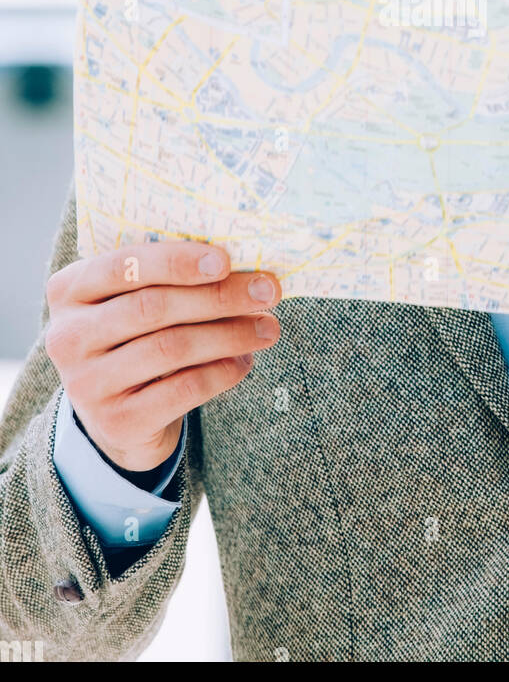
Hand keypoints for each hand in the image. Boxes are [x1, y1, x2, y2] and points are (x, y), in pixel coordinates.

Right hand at [45, 241, 280, 471]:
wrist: (118, 414)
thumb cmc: (136, 337)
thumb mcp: (135, 300)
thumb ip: (168, 277)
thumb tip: (241, 263)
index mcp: (69, 290)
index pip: (123, 265)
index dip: (176, 260)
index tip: (226, 260)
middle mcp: (68, 336)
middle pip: (153, 307)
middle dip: (219, 297)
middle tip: (268, 291)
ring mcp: (88, 384)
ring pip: (172, 348)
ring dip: (230, 334)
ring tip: (267, 327)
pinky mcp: (117, 421)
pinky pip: (183, 389)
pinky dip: (223, 371)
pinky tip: (245, 360)